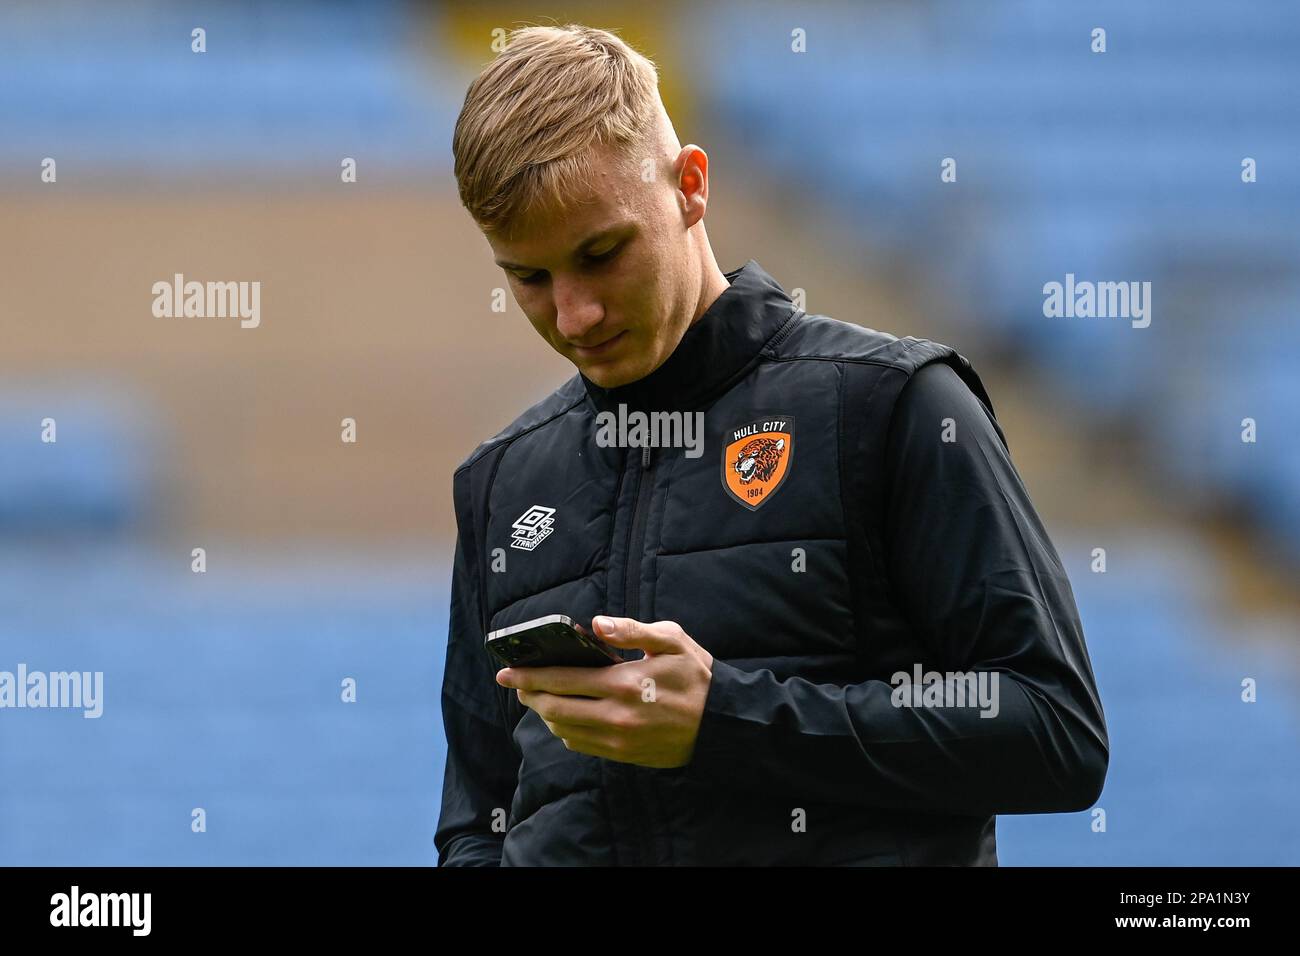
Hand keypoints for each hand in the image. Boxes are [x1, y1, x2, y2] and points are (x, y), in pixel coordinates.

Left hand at [496, 616, 714, 768]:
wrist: (723, 723)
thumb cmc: (697, 675)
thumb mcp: (671, 640)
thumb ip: (630, 629)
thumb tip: (595, 624)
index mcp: (623, 683)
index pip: (562, 680)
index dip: (529, 676)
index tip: (506, 671)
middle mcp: (616, 715)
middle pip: (554, 708)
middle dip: (530, 694)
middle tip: (518, 683)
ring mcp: (619, 739)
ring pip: (564, 730)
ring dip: (546, 713)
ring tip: (540, 697)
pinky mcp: (624, 754)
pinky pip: (582, 745)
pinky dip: (566, 731)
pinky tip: (566, 717)